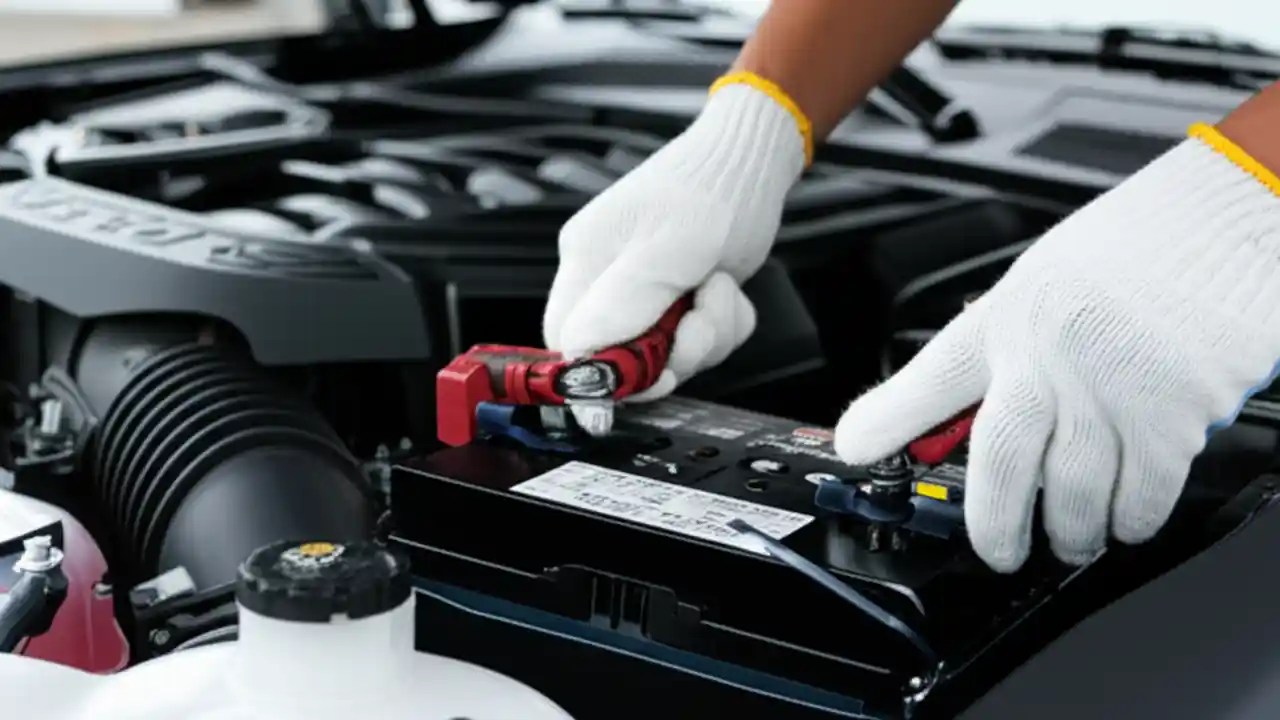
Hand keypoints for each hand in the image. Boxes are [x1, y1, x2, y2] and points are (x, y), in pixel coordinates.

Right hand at [543, 81, 805, 412]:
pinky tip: (728, 289)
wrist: (752, 160)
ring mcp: (646, 292)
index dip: (604, 368)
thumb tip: (579, 354)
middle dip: (672, 350)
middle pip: (621, 356)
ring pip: (667, 354)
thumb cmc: (709, 188)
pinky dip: (723, 324)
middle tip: (698, 318)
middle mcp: (608, 280)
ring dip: (707, 335)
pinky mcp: (680, 298)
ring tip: (720, 287)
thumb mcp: (668, 248)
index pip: (567, 340)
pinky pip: (697, 341)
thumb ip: (622, 303)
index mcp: (586, 260)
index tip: (650, 372)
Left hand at [835, 132, 1279, 571]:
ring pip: (1074, 491)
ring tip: (1072, 540)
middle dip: (993, 524)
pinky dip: (1132, 518)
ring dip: (1071, 530)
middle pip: (1002, 461)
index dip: (889, 417)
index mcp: (1013, 314)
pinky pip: (1143, 490)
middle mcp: (1051, 352)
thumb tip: (974, 402)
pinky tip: (1126, 520)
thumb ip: (1012, 345)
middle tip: (998, 550)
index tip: (856, 449)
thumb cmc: (1144, 245)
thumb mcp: (1048, 282)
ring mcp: (1111, 385)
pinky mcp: (1174, 411)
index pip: (935, 374)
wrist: (1232, 213)